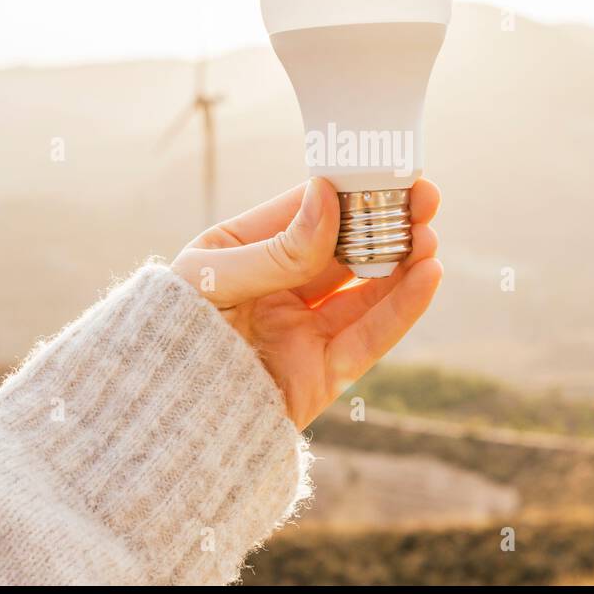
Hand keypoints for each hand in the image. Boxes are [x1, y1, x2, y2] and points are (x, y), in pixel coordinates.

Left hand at [171, 178, 442, 428]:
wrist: (162, 424)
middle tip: (425, 199)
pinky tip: (427, 277)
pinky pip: (370, 337)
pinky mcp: (322, 374)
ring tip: (430, 237)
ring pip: (367, 290)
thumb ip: (277, 248)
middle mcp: (279, 288)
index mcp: (246, 253)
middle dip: (387, 222)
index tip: (388, 170)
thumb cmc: (169, 340)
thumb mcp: (213, 281)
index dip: (349, 189)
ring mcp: (302, 331)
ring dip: (403, 262)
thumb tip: (327, 196)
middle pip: (345, 247)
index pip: (307, 211)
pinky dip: (402, 308)